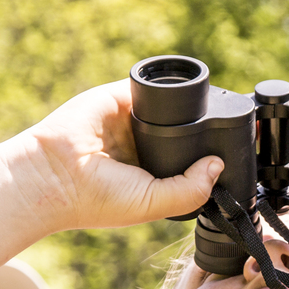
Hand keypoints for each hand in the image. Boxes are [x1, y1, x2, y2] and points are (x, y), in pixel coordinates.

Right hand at [15, 80, 222, 232]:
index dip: (207, 158)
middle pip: (183, 130)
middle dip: (202, 129)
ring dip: (187, 105)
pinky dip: (164, 86)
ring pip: (170, 106)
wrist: (56, 175)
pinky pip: (147, 85)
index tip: (233, 157)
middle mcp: (142, 146)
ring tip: (209, 108)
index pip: (187, 160)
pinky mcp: (118, 97)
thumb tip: (217, 165)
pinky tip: (181, 92)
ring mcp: (130, 120)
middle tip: (230, 129)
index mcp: (151, 174)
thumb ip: (189, 190)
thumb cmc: (97, 199)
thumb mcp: (153, 203)